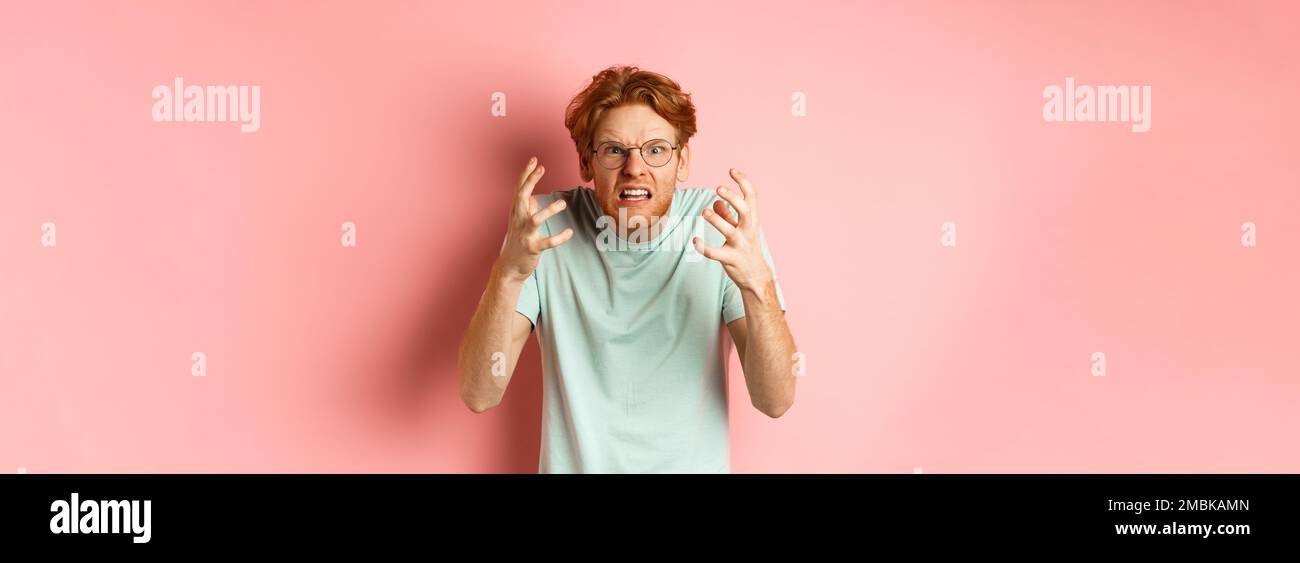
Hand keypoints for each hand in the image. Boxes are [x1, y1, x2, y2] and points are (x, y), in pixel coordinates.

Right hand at [494, 157, 573, 283]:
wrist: (509, 267)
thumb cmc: (517, 242)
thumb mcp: (519, 223)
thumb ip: (526, 209)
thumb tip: (533, 198)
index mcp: (516, 212)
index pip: (519, 189)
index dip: (526, 174)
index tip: (534, 159)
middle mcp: (518, 220)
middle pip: (521, 197)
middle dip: (530, 181)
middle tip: (541, 168)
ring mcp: (525, 235)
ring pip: (535, 220)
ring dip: (549, 211)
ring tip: (563, 204)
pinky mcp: (533, 248)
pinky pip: (547, 242)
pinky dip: (559, 237)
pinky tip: (569, 232)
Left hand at [693, 168, 773, 291]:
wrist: (756, 276)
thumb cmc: (747, 248)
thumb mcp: (741, 229)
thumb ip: (729, 216)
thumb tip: (716, 202)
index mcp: (752, 220)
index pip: (752, 196)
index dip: (743, 182)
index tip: (732, 170)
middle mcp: (748, 230)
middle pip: (745, 210)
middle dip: (733, 197)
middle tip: (718, 188)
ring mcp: (740, 245)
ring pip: (729, 230)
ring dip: (716, 220)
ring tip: (705, 211)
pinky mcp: (731, 259)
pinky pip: (715, 253)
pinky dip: (703, 247)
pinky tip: (695, 240)